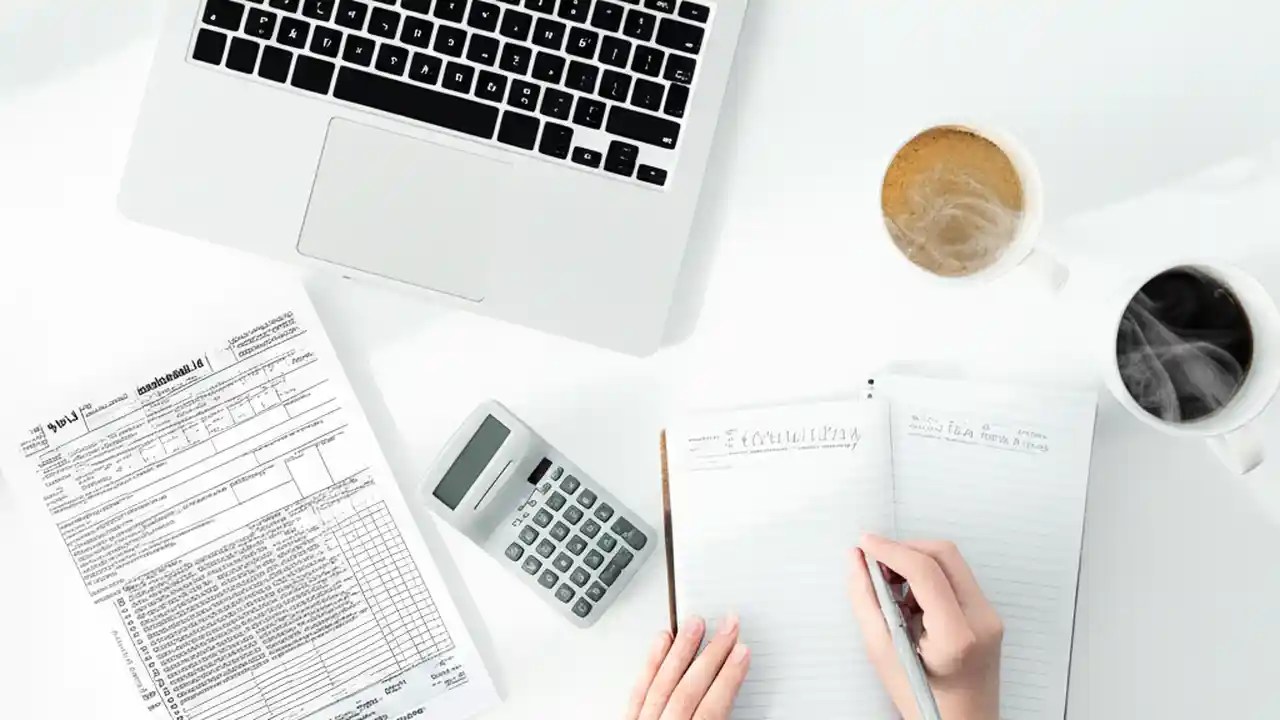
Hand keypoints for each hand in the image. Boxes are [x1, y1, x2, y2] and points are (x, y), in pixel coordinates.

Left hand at [624, 615, 750, 719]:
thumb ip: (720, 717)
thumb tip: (737, 690)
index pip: (712, 709)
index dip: (729, 678)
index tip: (742, 652)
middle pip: (688, 689)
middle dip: (712, 654)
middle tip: (728, 626)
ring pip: (662, 683)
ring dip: (681, 650)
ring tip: (695, 624)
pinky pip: (638, 690)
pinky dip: (651, 663)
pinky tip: (661, 641)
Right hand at [848, 535, 1002, 719]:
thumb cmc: (924, 700)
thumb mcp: (883, 653)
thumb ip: (866, 601)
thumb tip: (858, 561)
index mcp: (957, 636)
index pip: (925, 571)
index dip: (891, 550)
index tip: (865, 544)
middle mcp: (982, 619)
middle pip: (944, 555)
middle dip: (904, 549)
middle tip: (875, 561)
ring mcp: (990, 615)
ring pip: (951, 563)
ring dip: (916, 562)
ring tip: (891, 588)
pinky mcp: (988, 614)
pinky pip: (956, 578)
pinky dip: (928, 577)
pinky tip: (910, 601)